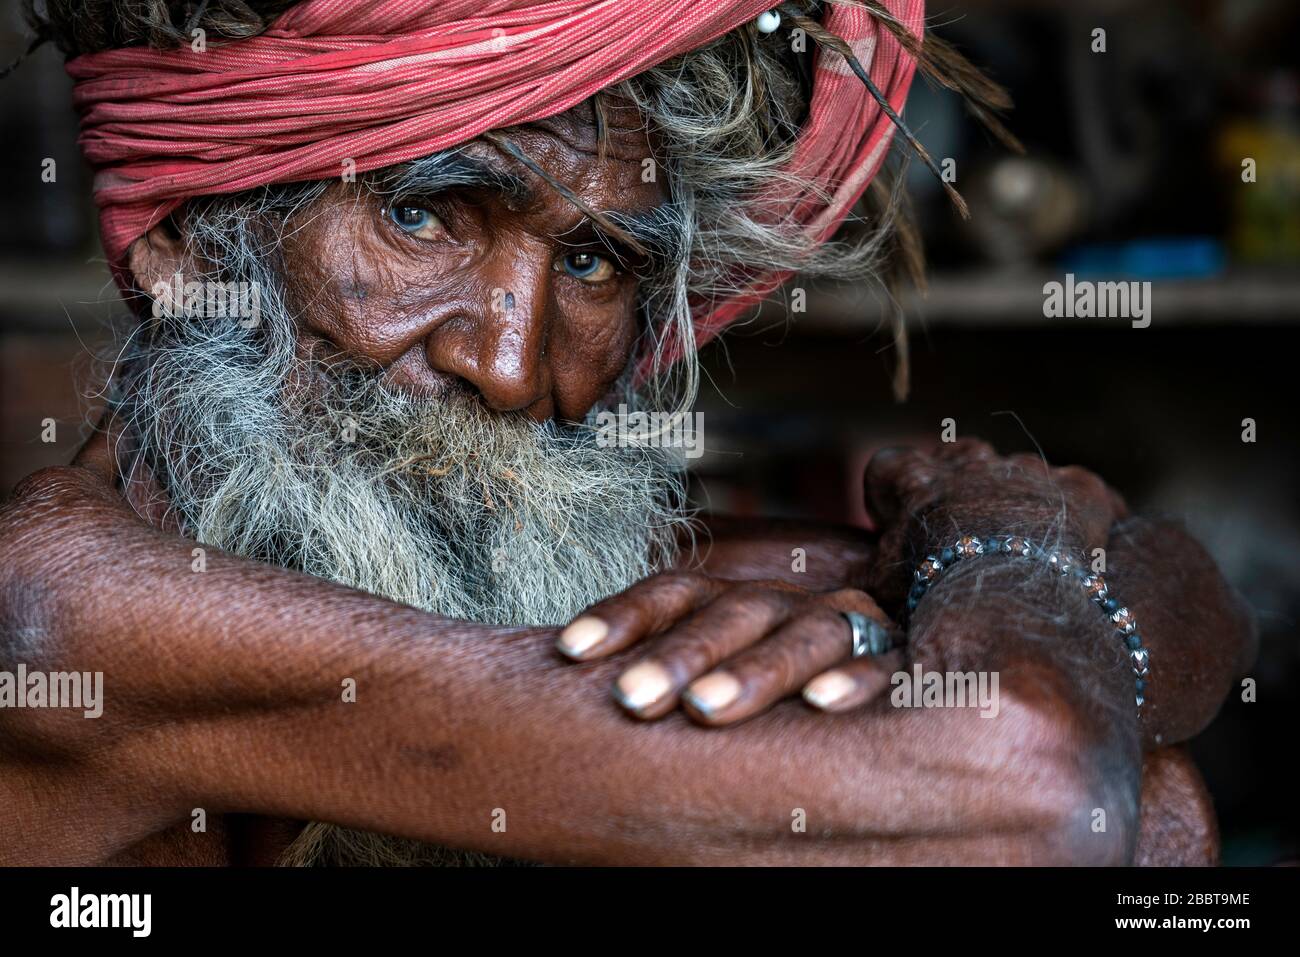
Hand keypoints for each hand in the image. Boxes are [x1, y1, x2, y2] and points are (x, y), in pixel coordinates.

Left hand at [556, 571, 898, 724]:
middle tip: (630, 699)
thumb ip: (671, 661)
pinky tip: (822, 704)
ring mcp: (845, 625)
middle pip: (732, 614)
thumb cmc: (778, 684)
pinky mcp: (900, 660)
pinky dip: (855, 681)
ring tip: (703, 710)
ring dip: (753, 671)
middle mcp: (786, 605)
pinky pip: (883, 669)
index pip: (676, 594)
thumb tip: (578, 669)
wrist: (893, 661)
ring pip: (800, 636)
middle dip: (681, 654)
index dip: (624, 615)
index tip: (571, 651)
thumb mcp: (725, 668)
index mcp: (736, 603)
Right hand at [863, 438, 1127, 609]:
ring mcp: (1028, 471)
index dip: (890, 496)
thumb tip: (835, 581)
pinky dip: (1078, 515)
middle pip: (959, 459)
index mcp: (913, 476)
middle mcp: (970, 461)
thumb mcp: (880, 580)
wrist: (1008, 594)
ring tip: (1020, 547)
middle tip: (961, 534)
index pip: (889, 467)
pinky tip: (1080, 546)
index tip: (895, 524)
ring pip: (1019, 473)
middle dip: (958, 488)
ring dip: (1016, 499)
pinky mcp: (1080, 488)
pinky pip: (1079, 492)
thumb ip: (865, 565)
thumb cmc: (932, 587)